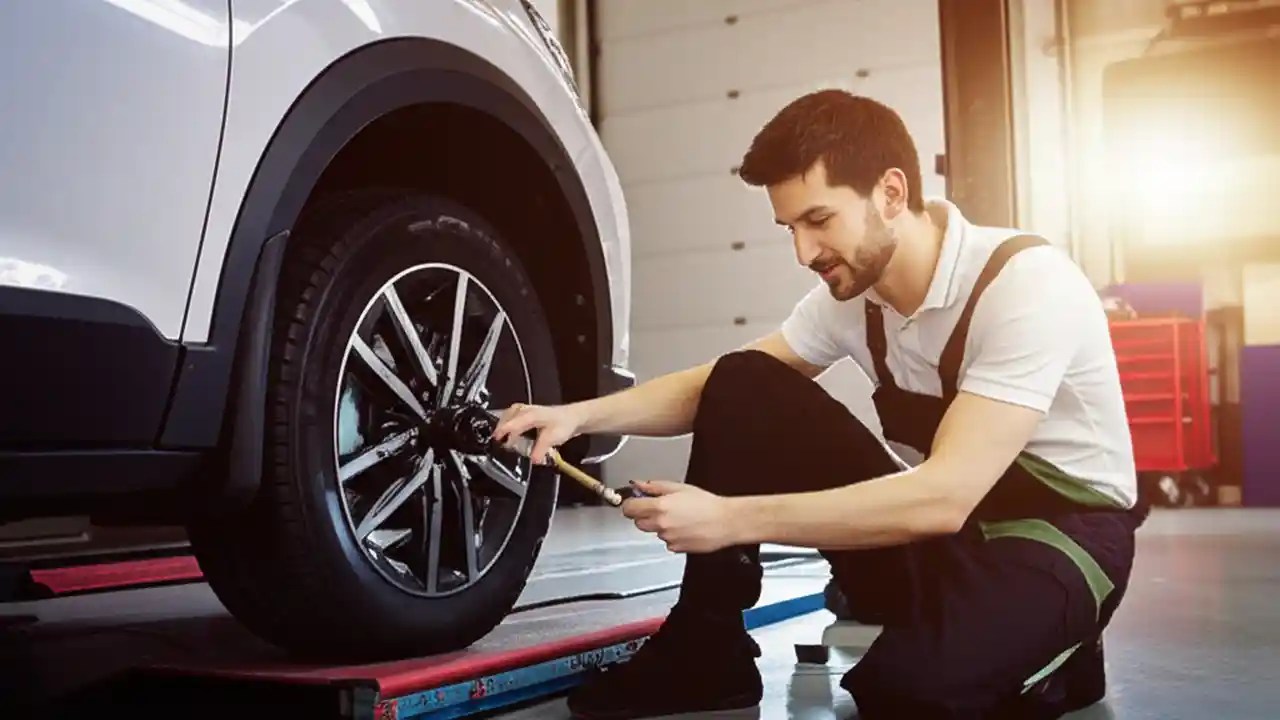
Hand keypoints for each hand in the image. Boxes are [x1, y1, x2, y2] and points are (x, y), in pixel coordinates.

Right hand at [491, 402, 584, 464]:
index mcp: (531, 415)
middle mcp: (528, 410)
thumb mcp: (552, 438)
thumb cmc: (564, 425)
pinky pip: (515, 414)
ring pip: (511, 412)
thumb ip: (541, 449)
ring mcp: (529, 410)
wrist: (575, 417)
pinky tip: (510, 429)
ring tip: (500, 434)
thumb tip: (533, 460)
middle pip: (509, 414)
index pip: (514, 423)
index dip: (504, 431)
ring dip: (504, 422)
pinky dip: (509, 420)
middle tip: (496, 438)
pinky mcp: (531, 413)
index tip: (497, 439)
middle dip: (501, 426)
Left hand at [622, 481, 737, 552]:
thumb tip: (639, 485)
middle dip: (645, 515)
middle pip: (638, 522)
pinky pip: (667, 542)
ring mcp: (667, 538)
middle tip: (661, 508)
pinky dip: (672, 536)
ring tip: (680, 517)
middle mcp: (661, 524)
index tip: (635, 502)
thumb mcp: (679, 488)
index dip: (631, 504)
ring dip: (661, 525)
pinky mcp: (675, 549)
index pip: (629, 509)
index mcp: (660, 506)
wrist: (726, 522)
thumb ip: (654, 487)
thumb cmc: (707, 504)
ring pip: (654, 532)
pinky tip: (685, 528)